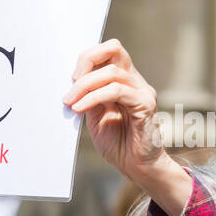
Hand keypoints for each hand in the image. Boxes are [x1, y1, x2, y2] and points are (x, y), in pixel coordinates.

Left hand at [63, 39, 161, 181]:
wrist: (136, 166)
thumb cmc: (118, 143)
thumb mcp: (95, 116)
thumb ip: (88, 97)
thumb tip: (72, 84)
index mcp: (123, 81)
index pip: (109, 51)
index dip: (87, 58)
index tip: (70, 78)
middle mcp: (135, 81)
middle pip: (114, 49)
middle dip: (87, 60)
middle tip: (71, 82)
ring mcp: (142, 91)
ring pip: (112, 72)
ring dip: (84, 86)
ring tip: (70, 102)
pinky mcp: (145, 104)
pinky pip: (117, 92)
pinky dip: (94, 98)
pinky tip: (80, 109)